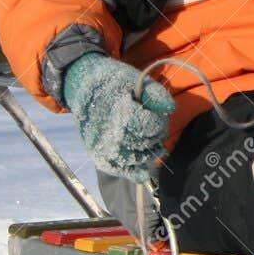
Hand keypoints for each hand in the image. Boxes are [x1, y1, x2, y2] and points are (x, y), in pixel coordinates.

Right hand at [61, 54, 175, 181]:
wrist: (84, 85)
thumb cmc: (114, 82)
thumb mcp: (136, 81)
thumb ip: (155, 94)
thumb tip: (170, 108)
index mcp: (119, 110)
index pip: (151, 126)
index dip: (159, 124)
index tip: (156, 117)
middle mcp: (109, 130)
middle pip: (145, 143)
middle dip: (154, 137)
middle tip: (153, 130)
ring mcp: (101, 143)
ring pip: (134, 158)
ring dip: (146, 153)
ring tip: (149, 143)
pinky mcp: (96, 152)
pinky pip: (116, 168)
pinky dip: (130, 171)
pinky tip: (141, 173)